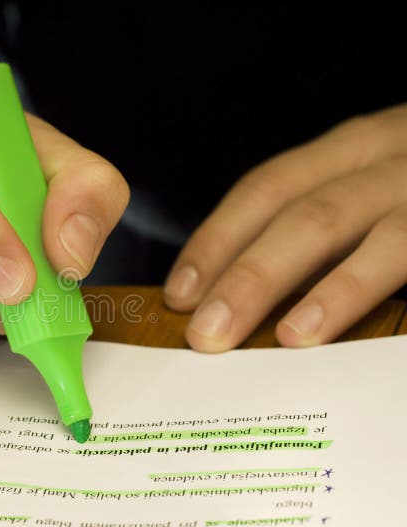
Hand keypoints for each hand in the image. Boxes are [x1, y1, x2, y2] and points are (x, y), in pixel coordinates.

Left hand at [164, 104, 406, 350]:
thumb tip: (238, 296)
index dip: (217, 239)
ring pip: (370, 234)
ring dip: (319, 289)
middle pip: (305, 213)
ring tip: (276, 338)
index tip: (178, 293)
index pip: (267, 189)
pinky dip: (365, 291)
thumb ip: (320, 228)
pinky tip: (334, 329)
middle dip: (247, 274)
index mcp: (352, 151)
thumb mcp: (369, 189)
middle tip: (204, 335)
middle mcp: (391, 158)